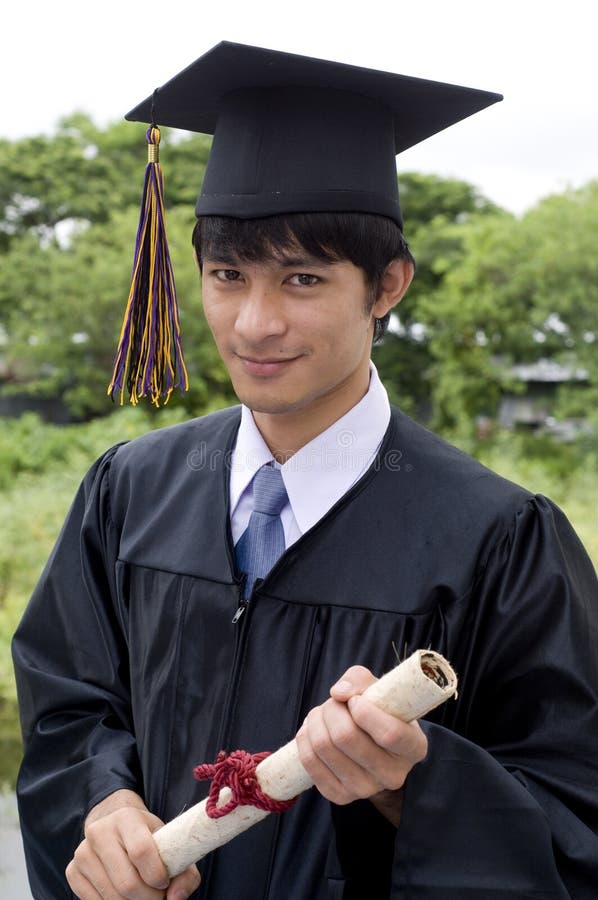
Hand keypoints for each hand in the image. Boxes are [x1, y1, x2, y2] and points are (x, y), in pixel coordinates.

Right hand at [66, 790, 200, 898]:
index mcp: (126, 817)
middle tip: (156, 895)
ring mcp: (83, 852)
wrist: (116, 826)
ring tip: (143, 894)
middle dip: (148, 898)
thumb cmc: (149, 838)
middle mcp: (100, 831)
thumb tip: (176, 899)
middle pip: (127, 883)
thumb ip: (184, 873)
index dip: (157, 875)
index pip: (141, 852)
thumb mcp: (170, 845)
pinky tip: (123, 895)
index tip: (165, 882)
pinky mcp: (72, 871)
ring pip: (112, 897)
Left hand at [296, 666, 427, 809]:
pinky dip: (305, 738)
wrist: (371, 745)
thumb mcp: (378, 689)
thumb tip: (338, 693)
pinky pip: (310, 762)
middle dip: (332, 709)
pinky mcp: (340, 796)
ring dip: (316, 720)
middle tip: (334, 702)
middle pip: (347, 737)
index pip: (389, 734)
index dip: (364, 711)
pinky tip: (313, 730)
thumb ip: (360, 681)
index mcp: (414, 747)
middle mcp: (394, 775)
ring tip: (322, 713)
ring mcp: (366, 789)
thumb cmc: (378, 711)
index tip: (355, 700)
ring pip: (325, 747)